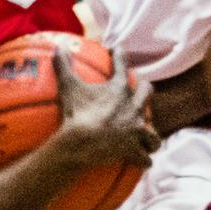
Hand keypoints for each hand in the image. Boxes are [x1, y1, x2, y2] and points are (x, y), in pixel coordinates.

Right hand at [55, 47, 160, 168]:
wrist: (82, 142)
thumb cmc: (76, 114)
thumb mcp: (68, 87)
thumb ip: (64, 66)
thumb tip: (58, 47)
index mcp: (119, 89)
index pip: (122, 66)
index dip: (118, 55)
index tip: (116, 50)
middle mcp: (133, 107)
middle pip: (147, 92)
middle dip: (144, 90)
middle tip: (139, 90)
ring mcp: (136, 129)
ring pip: (152, 131)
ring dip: (150, 134)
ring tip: (147, 137)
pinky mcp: (134, 149)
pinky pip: (145, 157)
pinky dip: (144, 159)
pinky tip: (144, 162)